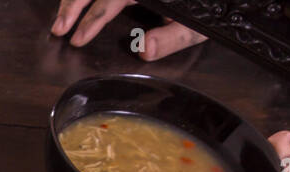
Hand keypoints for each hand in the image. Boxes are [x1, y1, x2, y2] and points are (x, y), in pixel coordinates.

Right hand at [51, 0, 206, 59]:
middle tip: (58, 28)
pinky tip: (77, 4)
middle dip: (72, 4)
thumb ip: (172, 38)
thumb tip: (144, 49)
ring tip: (62, 17)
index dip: (91, 19)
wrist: (231, 1)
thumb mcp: (200, 25)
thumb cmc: (217, 6)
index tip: (78, 39)